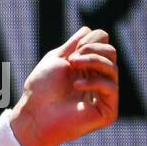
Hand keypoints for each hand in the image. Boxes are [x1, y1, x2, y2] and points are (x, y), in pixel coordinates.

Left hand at [11, 26, 119, 145]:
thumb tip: (89, 29)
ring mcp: (104, 96)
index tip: (72, 49)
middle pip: (111, 52)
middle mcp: (98, 79)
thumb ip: (74, 44)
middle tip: (72, 58)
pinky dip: (94, 82)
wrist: (33, 115)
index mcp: (87, 67)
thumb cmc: (40, 90)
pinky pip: (111, 87)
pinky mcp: (107, 111)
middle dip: (92, 49)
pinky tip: (76, 84)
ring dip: (92, 61)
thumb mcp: (57, 59)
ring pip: (113, 67)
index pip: (104, 43)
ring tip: (72, 64)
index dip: (92, 40)